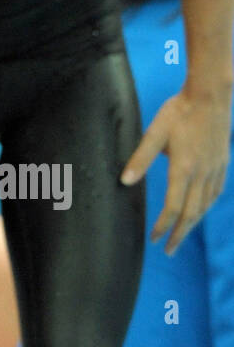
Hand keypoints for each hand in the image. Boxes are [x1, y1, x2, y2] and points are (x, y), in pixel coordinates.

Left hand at [121, 87, 231, 252]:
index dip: (164, 226)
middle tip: (169, 251)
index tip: (155, 240)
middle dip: (179, 234)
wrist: (211, 95)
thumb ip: (140, 158)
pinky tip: (201, 209)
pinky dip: (206, 206)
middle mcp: (202, 173)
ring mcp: (215, 169)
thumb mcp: (155, 132)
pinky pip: (216, 192)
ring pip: (205, 205)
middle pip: (191, 213)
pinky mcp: (222, 163)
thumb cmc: (179, 111)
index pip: (173, 206)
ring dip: (192, 223)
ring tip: (181, 234)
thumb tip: (125, 181)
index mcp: (184, 168)